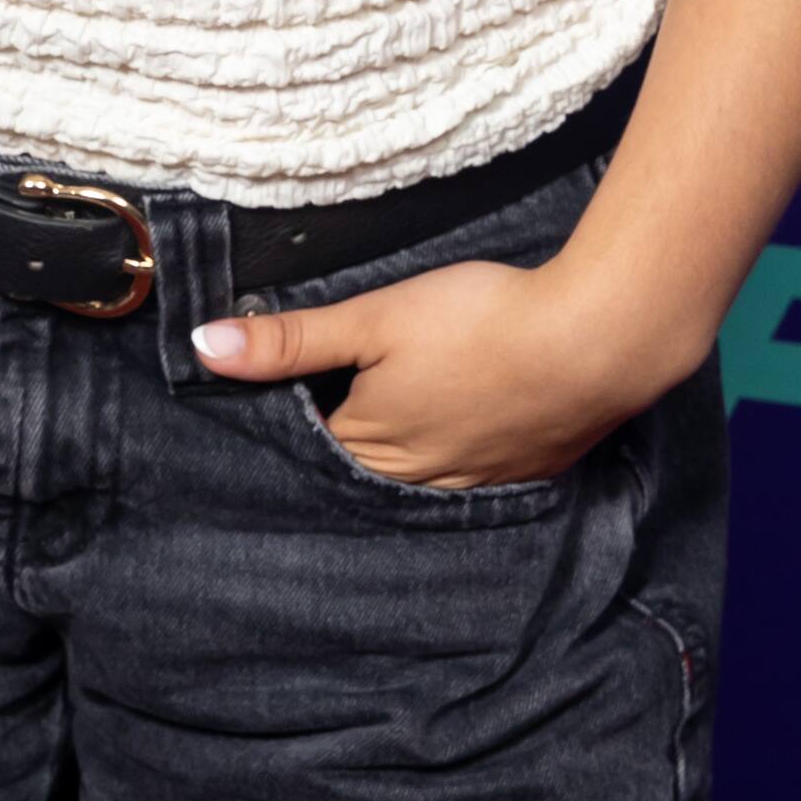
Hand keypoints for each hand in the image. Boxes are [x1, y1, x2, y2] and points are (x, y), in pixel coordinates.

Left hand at [190, 248, 686, 492]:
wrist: (595, 342)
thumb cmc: (480, 323)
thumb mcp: (374, 318)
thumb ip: (292, 339)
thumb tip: (205, 349)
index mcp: (372, 443)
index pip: (310, 445)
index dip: (293, 421)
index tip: (279, 401)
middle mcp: (417, 479)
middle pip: (360, 469)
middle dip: (340, 447)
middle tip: (326, 417)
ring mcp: (476, 482)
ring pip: (415, 480)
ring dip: (398, 461)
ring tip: (387, 430)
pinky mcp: (525, 471)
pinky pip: (471, 479)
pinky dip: (455, 460)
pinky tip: (459, 435)